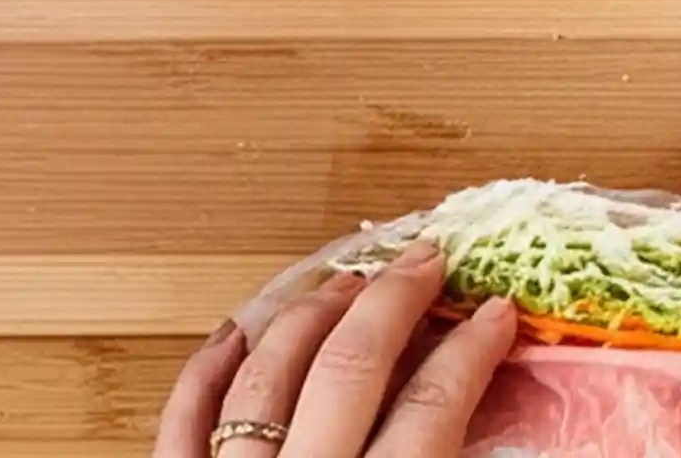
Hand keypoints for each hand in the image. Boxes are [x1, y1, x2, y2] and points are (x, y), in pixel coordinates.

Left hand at [153, 243, 516, 457]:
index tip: (497, 313)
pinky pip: (183, 419)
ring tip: (347, 282)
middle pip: (353, 366)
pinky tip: (235, 332)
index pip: (434, 408)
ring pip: (268, 373)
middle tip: (427, 260)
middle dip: (396, 301)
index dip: (473, 351)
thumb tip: (479, 421)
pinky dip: (206, 370)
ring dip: (312, 315)